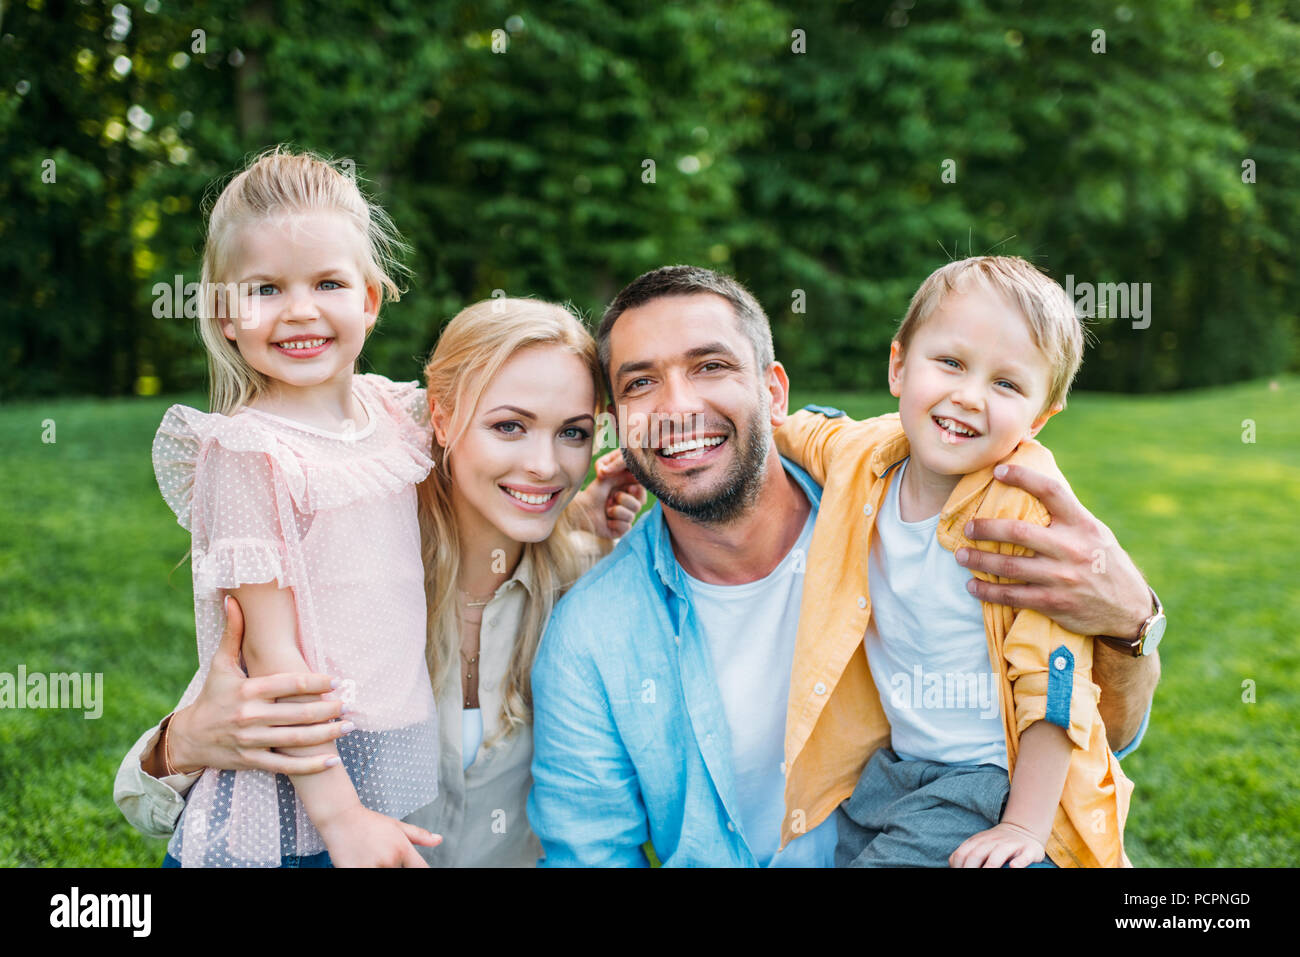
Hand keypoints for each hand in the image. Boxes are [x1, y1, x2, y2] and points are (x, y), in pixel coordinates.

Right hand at [165, 596, 350, 775]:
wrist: (190, 738)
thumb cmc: (212, 696)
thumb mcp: (220, 664)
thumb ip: (233, 633)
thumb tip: (234, 599)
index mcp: (247, 690)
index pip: (287, 684)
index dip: (314, 682)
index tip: (336, 680)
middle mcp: (250, 716)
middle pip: (297, 713)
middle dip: (327, 709)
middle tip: (349, 704)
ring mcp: (251, 741)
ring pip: (296, 740)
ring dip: (325, 735)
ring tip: (349, 727)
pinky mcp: (252, 761)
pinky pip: (286, 766)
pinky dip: (310, 766)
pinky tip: (332, 761)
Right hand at [315, 805, 440, 867]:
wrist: (340, 817)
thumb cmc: (370, 822)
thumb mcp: (397, 825)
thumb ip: (419, 835)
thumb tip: (439, 840)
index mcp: (402, 849)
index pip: (421, 869)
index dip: (419, 869)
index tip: (413, 867)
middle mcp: (389, 860)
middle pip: (399, 873)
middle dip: (394, 866)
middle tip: (381, 854)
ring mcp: (371, 868)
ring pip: (383, 875)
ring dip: (379, 868)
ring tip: (372, 857)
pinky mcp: (353, 872)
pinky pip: (365, 876)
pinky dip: (365, 869)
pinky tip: (362, 861)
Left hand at [570, 449, 645, 538]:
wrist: (581, 508)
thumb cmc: (594, 492)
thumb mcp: (609, 477)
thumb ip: (623, 472)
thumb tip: (638, 473)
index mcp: (630, 494)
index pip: (642, 493)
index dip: (635, 490)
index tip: (627, 487)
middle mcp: (629, 507)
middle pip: (638, 505)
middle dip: (623, 500)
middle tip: (611, 497)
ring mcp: (626, 519)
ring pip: (631, 516)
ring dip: (615, 511)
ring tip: (606, 509)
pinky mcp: (621, 531)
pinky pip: (626, 527)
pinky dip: (614, 523)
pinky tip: (607, 521)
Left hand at [949, 821, 1045, 867]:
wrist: (1022, 830)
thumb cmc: (996, 844)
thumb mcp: (979, 845)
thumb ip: (966, 854)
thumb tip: (953, 866)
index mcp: (978, 841)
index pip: (962, 854)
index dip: (958, 866)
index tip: (960, 874)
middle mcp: (993, 841)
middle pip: (977, 854)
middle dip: (970, 869)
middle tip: (972, 878)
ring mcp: (1011, 845)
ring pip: (998, 854)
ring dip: (990, 867)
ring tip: (986, 873)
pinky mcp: (1028, 850)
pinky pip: (1023, 856)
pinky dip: (1018, 862)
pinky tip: (1013, 867)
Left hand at [955, 463, 1150, 637]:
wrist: (1129, 609)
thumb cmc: (1104, 563)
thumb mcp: (1094, 532)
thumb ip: (1067, 515)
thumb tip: (1033, 486)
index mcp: (1082, 524)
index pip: (1051, 492)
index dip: (1023, 477)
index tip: (998, 470)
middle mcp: (1071, 548)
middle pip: (1018, 532)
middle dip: (986, 528)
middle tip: (967, 528)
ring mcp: (1061, 577)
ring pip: (1008, 566)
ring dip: (978, 561)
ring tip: (960, 556)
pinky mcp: (1053, 602)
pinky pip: (1012, 596)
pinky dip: (988, 591)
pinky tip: (973, 586)